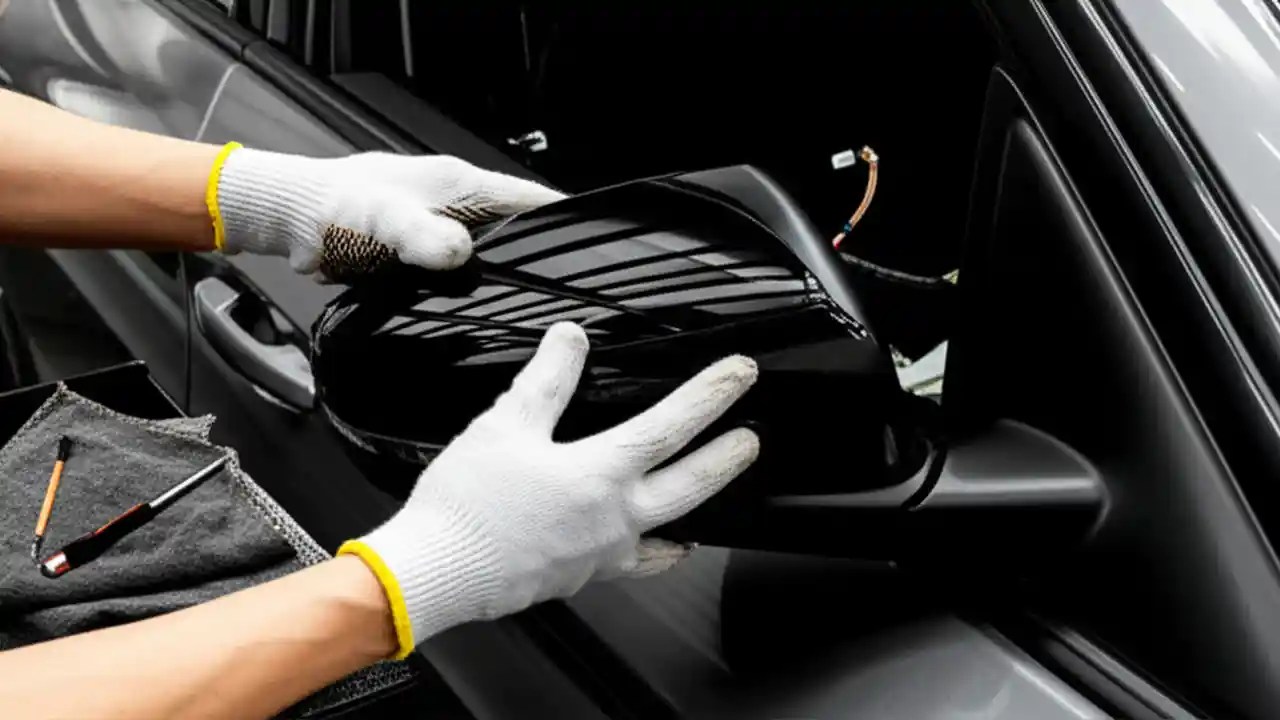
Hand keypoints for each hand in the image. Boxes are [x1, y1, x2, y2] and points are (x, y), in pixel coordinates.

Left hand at [210, 146, 563, 279]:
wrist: (295, 216)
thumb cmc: (335, 209)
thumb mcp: (385, 223)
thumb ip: (424, 238)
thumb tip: (461, 252)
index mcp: (461, 185)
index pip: (534, 199)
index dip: (566, 221)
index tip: (593, 249)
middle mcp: (459, 202)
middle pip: (520, 229)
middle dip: (540, 255)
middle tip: (560, 293)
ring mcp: (443, 225)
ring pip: (494, 251)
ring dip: (505, 273)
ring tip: (527, 305)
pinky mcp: (426, 249)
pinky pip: (464, 268)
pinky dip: (474, 284)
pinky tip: (475, 306)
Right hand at [339, 322, 759, 658]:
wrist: (435, 572)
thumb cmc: (465, 508)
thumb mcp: (504, 426)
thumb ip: (546, 380)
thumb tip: (570, 339)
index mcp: (599, 476)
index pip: (672, 426)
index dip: (711, 395)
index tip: (740, 374)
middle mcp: (613, 520)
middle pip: (691, 485)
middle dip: (728, 457)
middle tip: (752, 439)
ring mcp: (602, 553)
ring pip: (672, 527)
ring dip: (701, 503)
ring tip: (718, 490)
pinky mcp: (582, 575)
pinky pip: (638, 562)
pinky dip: (660, 550)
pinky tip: (661, 544)